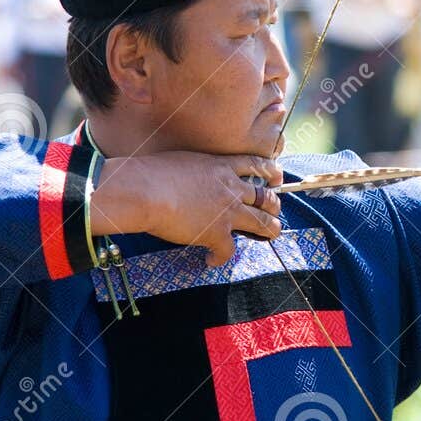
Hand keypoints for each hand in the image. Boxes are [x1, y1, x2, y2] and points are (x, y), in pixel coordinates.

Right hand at [91, 151, 283, 265]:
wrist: (144, 190)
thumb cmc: (151, 172)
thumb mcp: (181, 160)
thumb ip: (194, 171)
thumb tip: (187, 179)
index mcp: (221, 167)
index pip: (255, 165)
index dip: (271, 172)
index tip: (277, 178)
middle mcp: (230, 188)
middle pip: (266, 198)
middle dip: (274, 206)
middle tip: (273, 211)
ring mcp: (227, 212)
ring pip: (262, 224)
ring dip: (269, 231)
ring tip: (270, 235)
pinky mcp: (217, 234)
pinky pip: (229, 251)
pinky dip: (220, 258)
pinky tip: (211, 259)